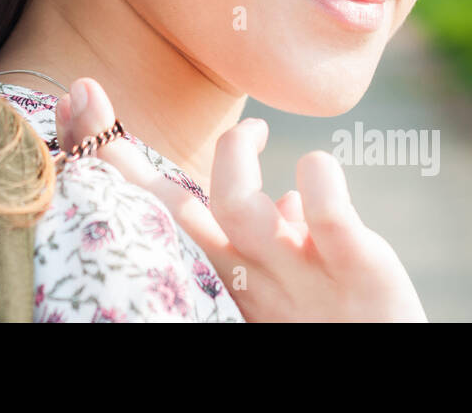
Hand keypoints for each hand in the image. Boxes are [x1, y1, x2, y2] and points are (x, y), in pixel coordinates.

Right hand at [54, 77, 427, 321]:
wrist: (390, 377)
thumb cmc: (348, 328)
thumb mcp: (302, 280)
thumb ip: (285, 236)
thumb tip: (290, 198)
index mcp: (226, 279)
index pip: (158, 213)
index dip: (111, 161)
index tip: (80, 100)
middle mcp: (248, 280)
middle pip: (167, 213)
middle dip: (118, 159)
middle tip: (84, 94)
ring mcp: (299, 277)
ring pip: (239, 209)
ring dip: (233, 157)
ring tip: (252, 130)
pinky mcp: (358, 272)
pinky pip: (331, 220)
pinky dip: (321, 184)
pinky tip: (316, 164)